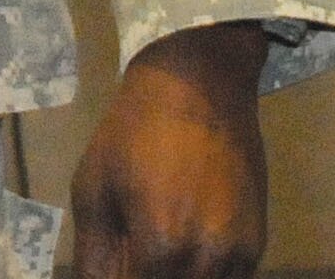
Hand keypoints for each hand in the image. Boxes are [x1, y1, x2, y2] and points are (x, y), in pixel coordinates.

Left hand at [73, 20, 269, 278]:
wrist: (198, 90)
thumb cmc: (132, 132)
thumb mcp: (93, 188)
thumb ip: (94, 251)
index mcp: (161, 244)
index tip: (108, 265)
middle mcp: (207, 257)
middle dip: (143, 274)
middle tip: (126, 251)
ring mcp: (238, 253)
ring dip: (172, 274)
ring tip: (146, 244)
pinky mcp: (255, 243)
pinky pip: (227, 277)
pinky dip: (199, 271)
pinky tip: (176, 243)